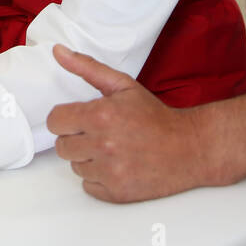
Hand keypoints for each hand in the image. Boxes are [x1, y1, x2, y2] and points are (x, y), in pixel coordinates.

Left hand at [47, 44, 209, 202]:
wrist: (189, 148)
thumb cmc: (155, 117)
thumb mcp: (123, 85)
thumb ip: (87, 68)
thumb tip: (58, 52)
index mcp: (100, 115)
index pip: (55, 121)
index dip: (66, 119)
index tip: (81, 119)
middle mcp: (102, 145)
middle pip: (62, 146)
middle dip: (78, 139)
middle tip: (101, 134)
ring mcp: (109, 171)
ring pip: (75, 167)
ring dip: (89, 159)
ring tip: (113, 150)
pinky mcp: (116, 193)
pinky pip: (88, 186)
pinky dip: (100, 179)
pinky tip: (119, 167)